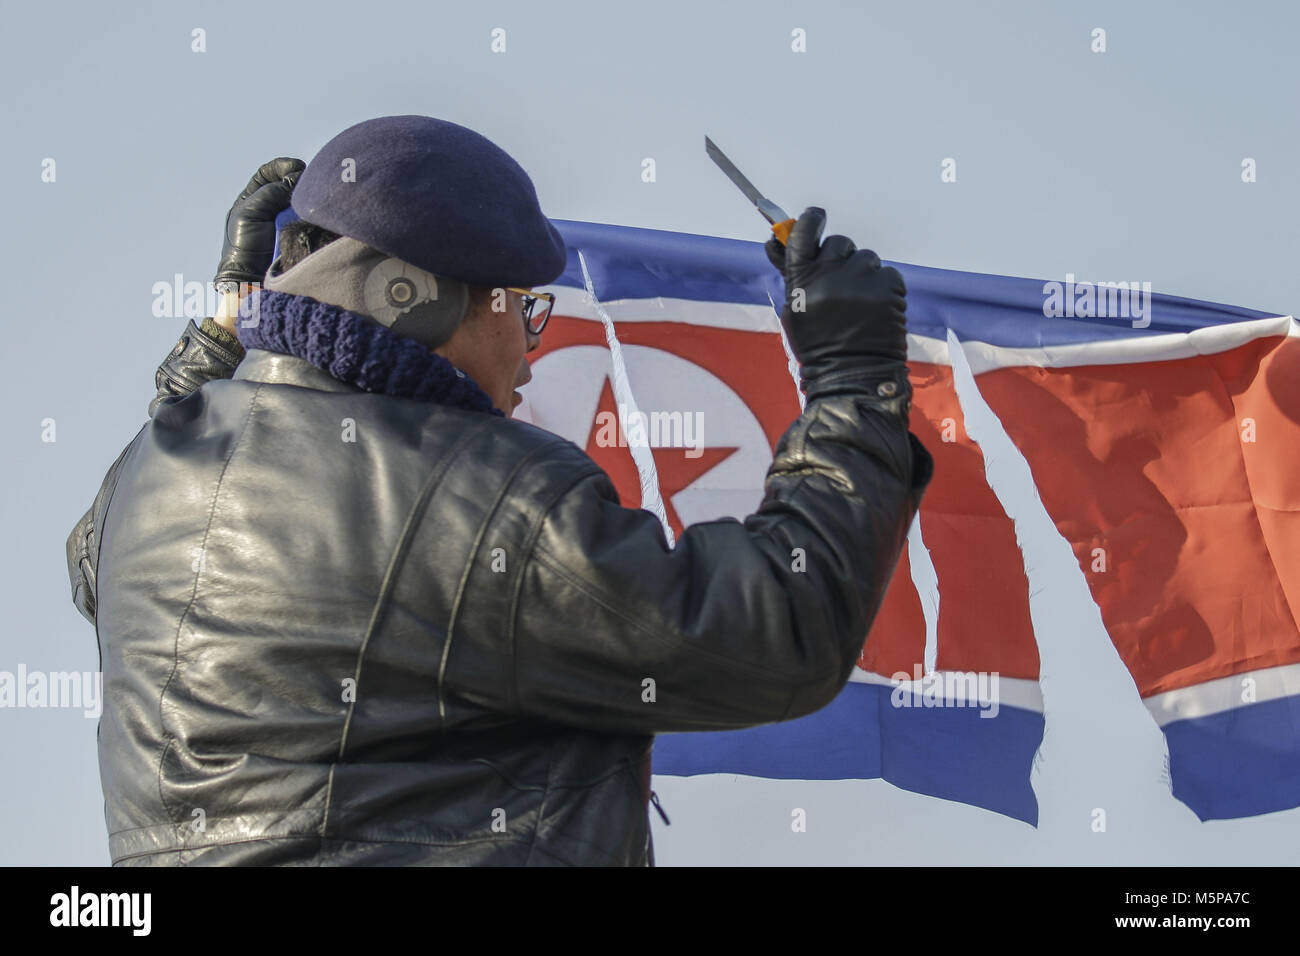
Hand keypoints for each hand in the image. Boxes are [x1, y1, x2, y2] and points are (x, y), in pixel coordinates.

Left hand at [213, 157, 304, 289]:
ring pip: (303, 201)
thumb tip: (296, 180)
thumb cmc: (244, 246)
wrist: (252, 278)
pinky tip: (319, 214)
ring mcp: (287, 220)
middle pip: (290, 184)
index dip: (283, 166)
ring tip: (316, 199)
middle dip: (300, 182)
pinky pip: (311, 218)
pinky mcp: (301, 233)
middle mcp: (271, 206)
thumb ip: (270, 193)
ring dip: (309, 199)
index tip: (297, 168)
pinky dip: (315, 215)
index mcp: (253, 197)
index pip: (270, 172)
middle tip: (310, 184)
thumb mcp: (249, 213)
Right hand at [765, 207, 907, 397]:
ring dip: (862, 274)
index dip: (811, 220)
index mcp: (803, 280)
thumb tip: (775, 239)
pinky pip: (886, 273)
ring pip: (866, 257)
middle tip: (840, 280)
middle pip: (839, 242)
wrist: (852, 374)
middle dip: (840, 256)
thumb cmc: (818, 344)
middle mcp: (832, 275)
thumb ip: (790, 273)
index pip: (803, 233)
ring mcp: (863, 280)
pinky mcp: (890, 288)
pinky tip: (875, 310)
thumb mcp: (793, 309)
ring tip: (859, 303)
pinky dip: (883, 288)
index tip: (816, 216)